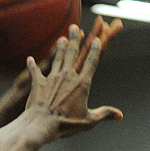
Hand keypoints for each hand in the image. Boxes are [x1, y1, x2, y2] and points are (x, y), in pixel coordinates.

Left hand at [25, 26, 122, 140]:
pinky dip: (32, 65)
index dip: (95, 50)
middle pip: (73, 53)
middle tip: (74, 26)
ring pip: (57, 58)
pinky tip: (29, 59)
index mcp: (82, 84)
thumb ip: (104, 114)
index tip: (97, 40)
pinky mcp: (39, 83)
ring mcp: (52, 78)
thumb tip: (120, 115)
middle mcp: (68, 76)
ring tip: (61, 38)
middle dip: (74, 39)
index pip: (91, 63)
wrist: (42, 124)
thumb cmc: (66, 124)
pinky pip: (35, 71)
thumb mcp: (88, 121)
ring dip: (59, 47)